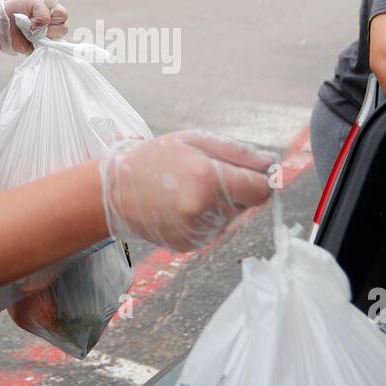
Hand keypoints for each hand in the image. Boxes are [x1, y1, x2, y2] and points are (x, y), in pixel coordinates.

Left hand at [0, 0, 68, 54]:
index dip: (54, 15)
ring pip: (57, 40)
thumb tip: (44, 26)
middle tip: (33, 23)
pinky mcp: (40, 48)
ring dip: (43, 35)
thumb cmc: (18, 8)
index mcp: (53, 12)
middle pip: (63, 29)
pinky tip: (31, 40)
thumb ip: (43, 11)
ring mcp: (47, 38)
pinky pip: (47, 51)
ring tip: (30, 31)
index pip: (63, 15)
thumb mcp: (33, 2)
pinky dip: (39, 46)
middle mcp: (53, 25)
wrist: (2, 22)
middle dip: (48, 26)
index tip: (38, 13)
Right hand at [101, 130, 276, 252]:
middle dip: (237, 189)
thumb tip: (271, 164)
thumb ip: (238, 152)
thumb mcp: (196, 140)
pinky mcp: (190, 245)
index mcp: (209, 180)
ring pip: (232, 218)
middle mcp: (205, 211)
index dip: (261, 180)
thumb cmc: (155, 158)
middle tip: (206, 174)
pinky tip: (183, 205)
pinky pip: (215, 229)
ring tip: (190, 189)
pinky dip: (207, 218)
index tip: (251, 172)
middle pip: (247, 204)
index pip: (261, 191)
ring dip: (221, 204)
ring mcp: (197, 233)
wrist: (114, 191)